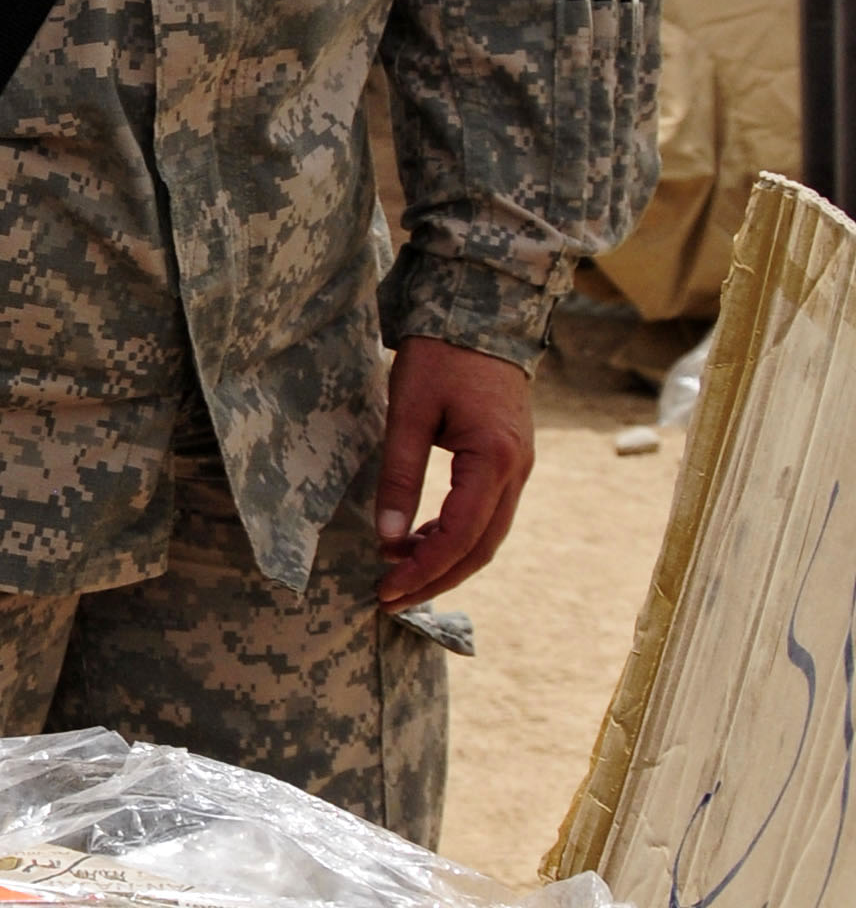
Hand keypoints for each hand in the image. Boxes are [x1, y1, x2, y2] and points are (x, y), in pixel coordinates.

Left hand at [374, 336, 534, 609]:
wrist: (481, 310)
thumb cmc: (440, 354)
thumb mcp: (407, 412)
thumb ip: (398, 476)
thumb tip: (386, 538)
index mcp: (494, 458)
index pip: (460, 535)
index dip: (423, 569)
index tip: (387, 588)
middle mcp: (517, 469)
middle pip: (480, 547)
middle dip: (435, 578)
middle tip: (390, 597)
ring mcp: (520, 466)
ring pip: (488, 534)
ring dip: (447, 561)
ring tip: (401, 575)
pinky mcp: (511, 459)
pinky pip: (489, 513)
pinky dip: (457, 536)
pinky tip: (423, 540)